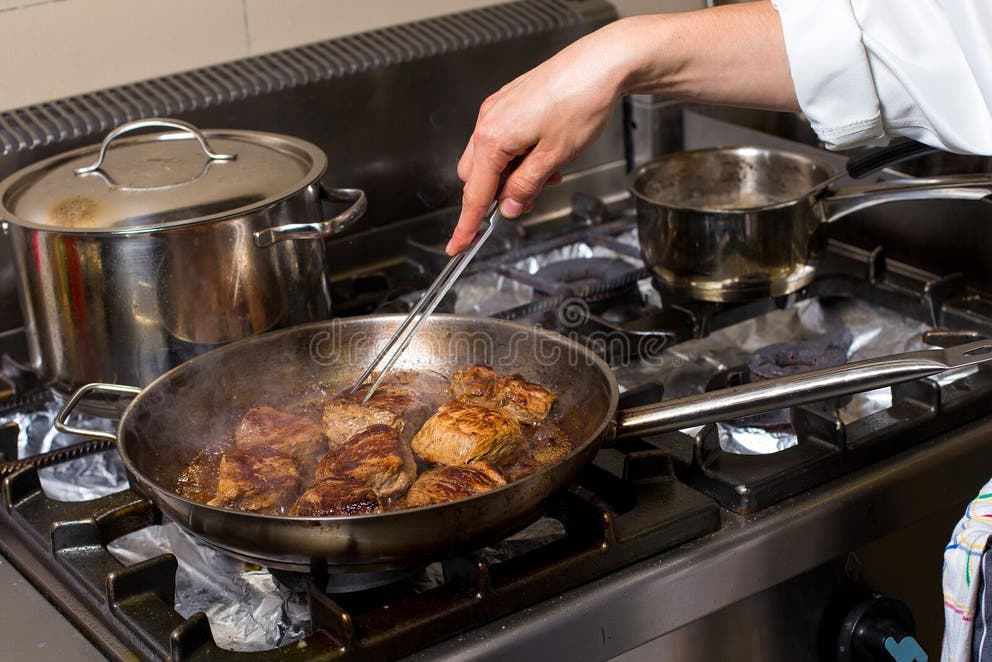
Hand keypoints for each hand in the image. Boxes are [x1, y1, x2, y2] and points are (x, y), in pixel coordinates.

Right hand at [446, 23, 631, 254]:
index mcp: (493, 138)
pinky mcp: (510, 101)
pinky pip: (502, 138)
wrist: (601, 63)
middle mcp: (488, 121)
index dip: (466, 225)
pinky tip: (545, 151)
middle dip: (498, 193)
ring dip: (510, 174)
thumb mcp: (555, 157)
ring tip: (548, 169)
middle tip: (530, 196)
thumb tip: (509, 207)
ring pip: (490, 158)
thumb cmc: (581, 101)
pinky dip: (517, 154)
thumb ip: (526, 187)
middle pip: (476, 176)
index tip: (458, 246)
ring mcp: (498, 109)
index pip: (474, 195)